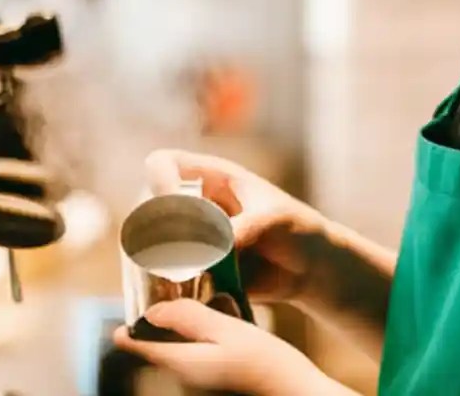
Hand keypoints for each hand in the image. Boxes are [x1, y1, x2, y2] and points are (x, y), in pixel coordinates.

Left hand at [113, 299, 345, 395]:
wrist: (294, 388)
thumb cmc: (264, 361)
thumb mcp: (226, 330)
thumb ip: (189, 318)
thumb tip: (152, 311)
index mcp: (181, 362)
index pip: (135, 345)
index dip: (127, 324)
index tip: (127, 302)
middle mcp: (185, 373)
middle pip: (154, 344)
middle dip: (153, 319)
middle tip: (159, 289)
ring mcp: (200, 375)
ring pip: (175, 345)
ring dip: (177, 323)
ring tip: (187, 295)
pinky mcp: (216, 373)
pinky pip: (194, 349)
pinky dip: (195, 332)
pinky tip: (213, 314)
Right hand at [145, 150, 326, 302]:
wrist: (312, 270)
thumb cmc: (298, 230)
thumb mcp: (274, 221)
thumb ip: (242, 229)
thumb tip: (208, 249)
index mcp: (211, 177)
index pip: (162, 164)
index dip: (160, 182)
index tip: (175, 208)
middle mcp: (193, 205)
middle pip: (148, 208)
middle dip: (158, 231)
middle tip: (182, 254)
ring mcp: (190, 239)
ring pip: (152, 246)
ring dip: (161, 264)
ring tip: (187, 277)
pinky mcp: (194, 271)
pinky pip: (168, 279)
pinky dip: (172, 288)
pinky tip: (190, 295)